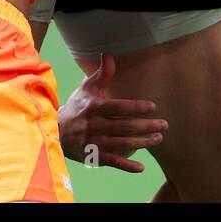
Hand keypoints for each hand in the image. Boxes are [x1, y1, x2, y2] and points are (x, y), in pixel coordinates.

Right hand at [57, 53, 166, 172]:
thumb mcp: (87, 88)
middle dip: (145, 126)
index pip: (118, 107)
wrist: (56, 131)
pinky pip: (111, 161)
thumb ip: (102, 73)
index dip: (135, 108)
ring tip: (158, 139)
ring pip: (120, 144)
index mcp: (94, 108)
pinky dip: (125, 166)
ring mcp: (93, 142)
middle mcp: (93, 125)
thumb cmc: (78, 106)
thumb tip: (108, 54)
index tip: (153, 107)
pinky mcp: (92, 156)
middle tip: (164, 125)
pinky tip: (141, 167)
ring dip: (142, 143)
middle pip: (123, 127)